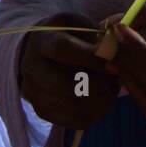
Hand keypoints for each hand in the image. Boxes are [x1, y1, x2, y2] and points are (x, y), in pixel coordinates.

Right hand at [17, 12, 119, 129]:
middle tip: (115, 81)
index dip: (90, 58)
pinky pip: (72, 120)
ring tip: (112, 90)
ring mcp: (33, 92)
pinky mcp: (41, 110)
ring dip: (99, 102)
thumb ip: (96, 37)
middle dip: (96, 86)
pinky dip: (94, 114)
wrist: (43, 52)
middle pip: (63, 85)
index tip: (112, 63)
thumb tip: (113, 55)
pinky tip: (104, 101)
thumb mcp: (81, 25)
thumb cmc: (68, 35)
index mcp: (41, 40)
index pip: (62, 50)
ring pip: (70, 106)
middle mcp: (31, 67)